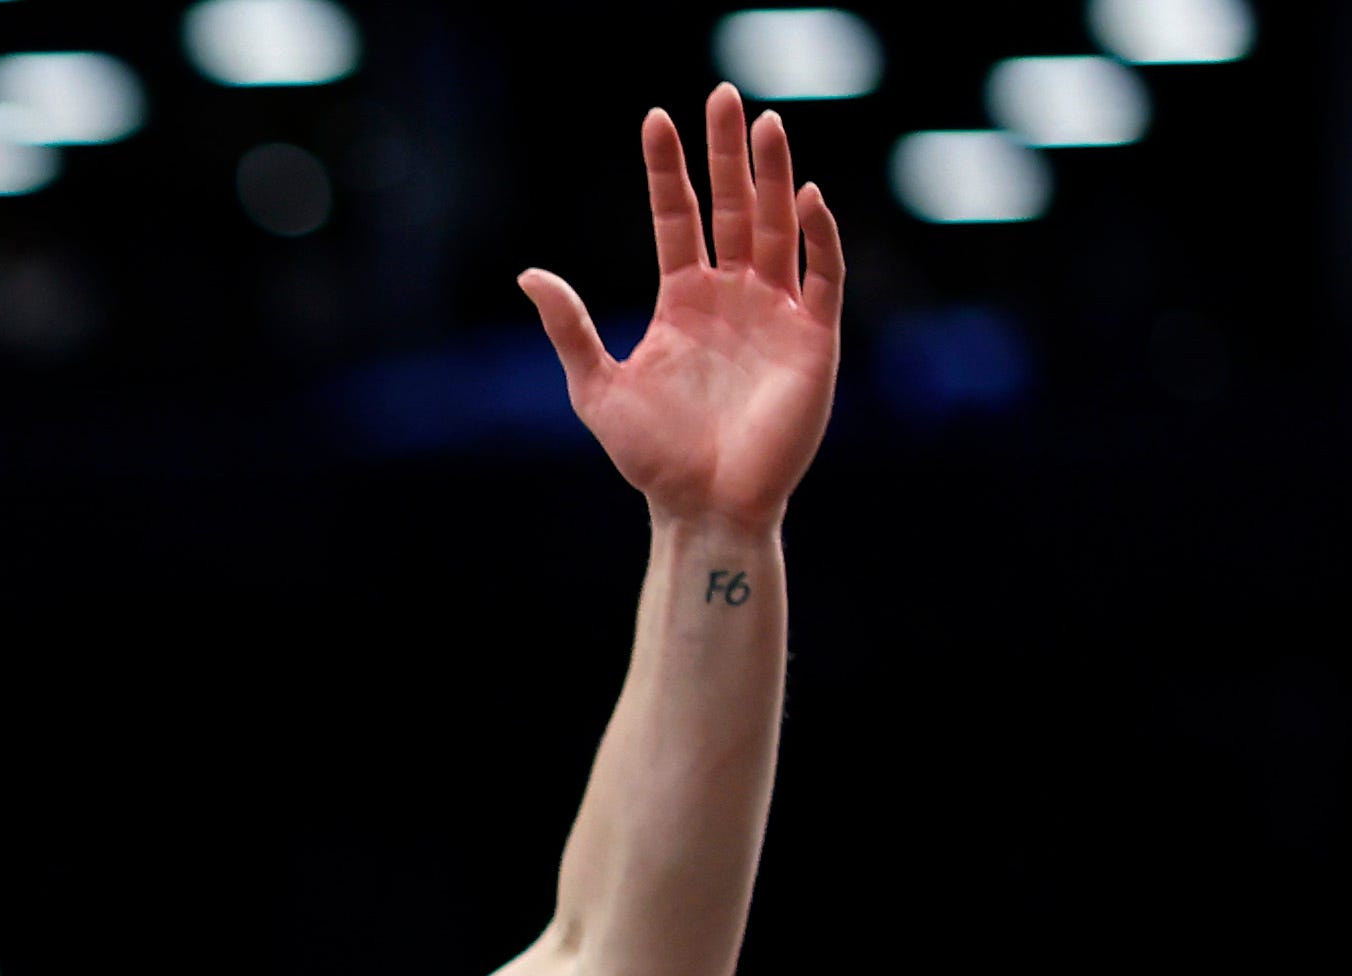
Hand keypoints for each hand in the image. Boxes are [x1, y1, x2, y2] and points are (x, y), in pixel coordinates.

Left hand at [521, 84, 842, 533]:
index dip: (668, 170)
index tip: (655, 117)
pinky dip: (818, 238)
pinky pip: (822, 276)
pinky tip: (804, 198)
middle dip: (728, 152)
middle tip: (724, 93)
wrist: (703, 506)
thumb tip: (529, 274)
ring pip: (778, 228)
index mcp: (684, 301)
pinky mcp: (815, 339)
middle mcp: (733, 296)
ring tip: (767, 122)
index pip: (677, 217)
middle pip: (734, 207)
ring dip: (773, 176)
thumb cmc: (652, 457)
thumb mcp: (597, 388)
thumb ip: (569, 328)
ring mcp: (776, 313)